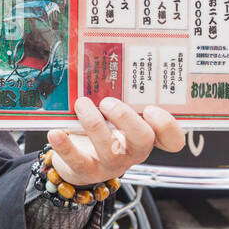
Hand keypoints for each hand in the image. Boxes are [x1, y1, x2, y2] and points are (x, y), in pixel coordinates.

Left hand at [46, 96, 185, 187]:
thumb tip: (106, 58)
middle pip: (143, 140)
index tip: (152, 108)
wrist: (78, 160)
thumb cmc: (101, 129)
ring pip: (110, 149)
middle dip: (126, 118)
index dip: (167, 126)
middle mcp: (133, 151)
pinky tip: (56, 133)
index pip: (172, 138)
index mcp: (146, 134)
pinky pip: (78, 161)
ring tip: (81, 104)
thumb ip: (119, 95)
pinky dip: (66, 147)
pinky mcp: (87, 171)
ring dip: (94, 124)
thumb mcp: (114, 114)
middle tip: (107, 102)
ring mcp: (112, 163)